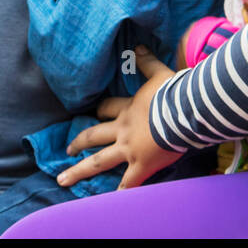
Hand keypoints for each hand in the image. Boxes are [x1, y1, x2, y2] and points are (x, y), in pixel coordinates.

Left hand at [57, 46, 181, 189]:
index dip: (100, 110)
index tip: (94, 113)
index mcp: (128, 109)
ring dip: (80, 170)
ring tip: (63, 178)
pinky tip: (111, 201)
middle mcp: (122, 130)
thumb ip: (147, 62)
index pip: (107, 108)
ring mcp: (129, 149)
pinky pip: (129, 183)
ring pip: (99, 162)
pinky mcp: (141, 165)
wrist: (184, 112)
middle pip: (93, 135)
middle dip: (79, 142)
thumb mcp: (160, 73)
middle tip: (67, 150)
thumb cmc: (173, 93)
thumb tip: (138, 46)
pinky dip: (120, 193)